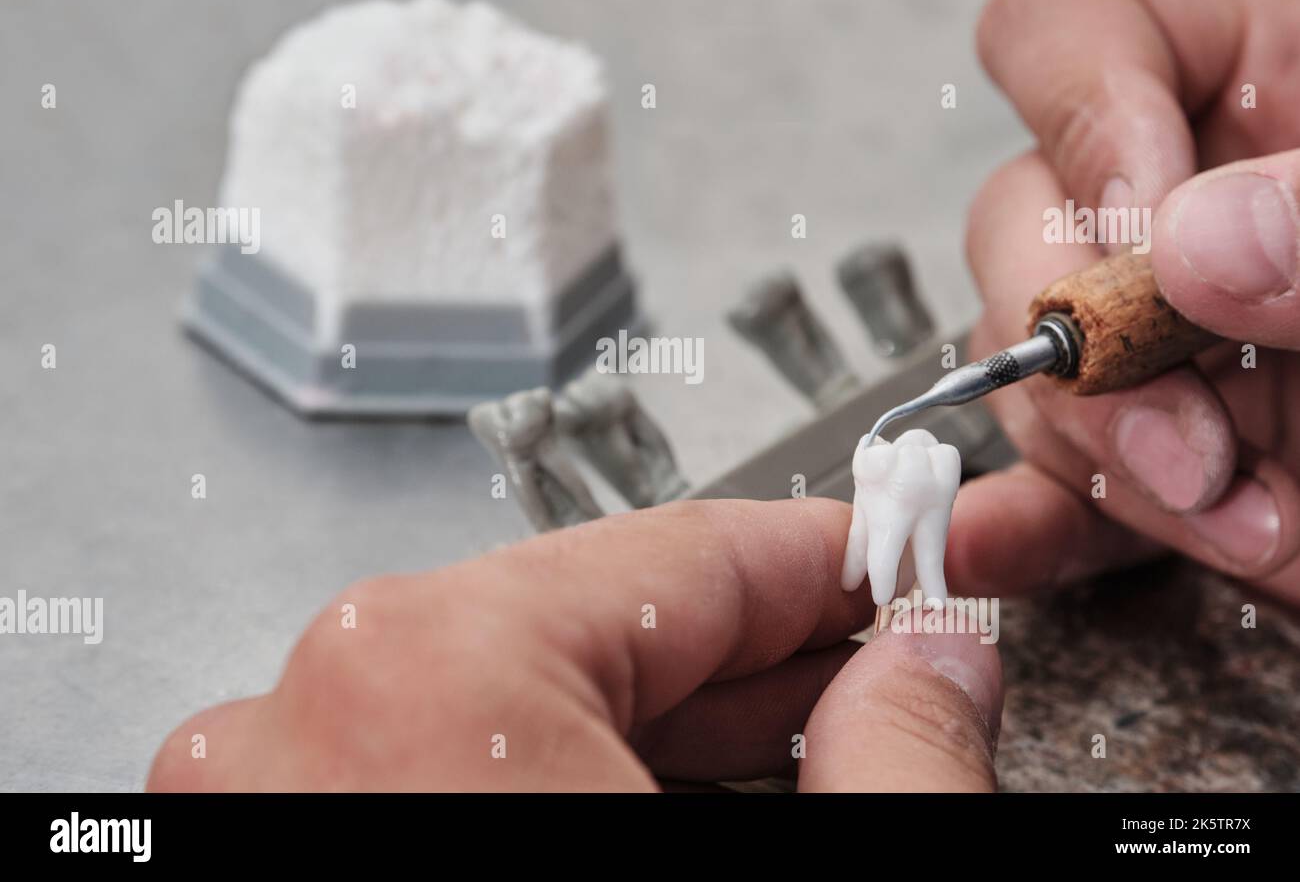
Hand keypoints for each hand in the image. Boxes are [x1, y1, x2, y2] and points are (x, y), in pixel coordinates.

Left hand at [147, 500, 1001, 790]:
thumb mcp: (819, 881)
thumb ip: (897, 755)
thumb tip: (941, 660)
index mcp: (423, 683)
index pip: (687, 558)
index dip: (837, 558)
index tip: (914, 560)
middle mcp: (305, 722)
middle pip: (598, 632)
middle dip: (765, 654)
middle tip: (886, 657)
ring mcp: (273, 793)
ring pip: (524, 707)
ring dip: (675, 728)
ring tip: (804, 742)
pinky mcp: (284, 827)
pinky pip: (454, 767)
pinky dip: (573, 774)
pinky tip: (682, 788)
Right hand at [946, 0, 1299, 605]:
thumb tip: (1196, 242)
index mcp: (1267, 95)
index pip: (1076, 33)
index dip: (1076, 111)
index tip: (1144, 216)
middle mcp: (1189, 216)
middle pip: (1020, 222)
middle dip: (1080, 339)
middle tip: (1185, 431)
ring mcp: (1168, 354)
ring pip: (1030, 371)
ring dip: (1104, 458)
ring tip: (1238, 516)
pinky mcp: (1169, 475)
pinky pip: (1056, 496)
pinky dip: (1025, 529)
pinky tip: (985, 545)